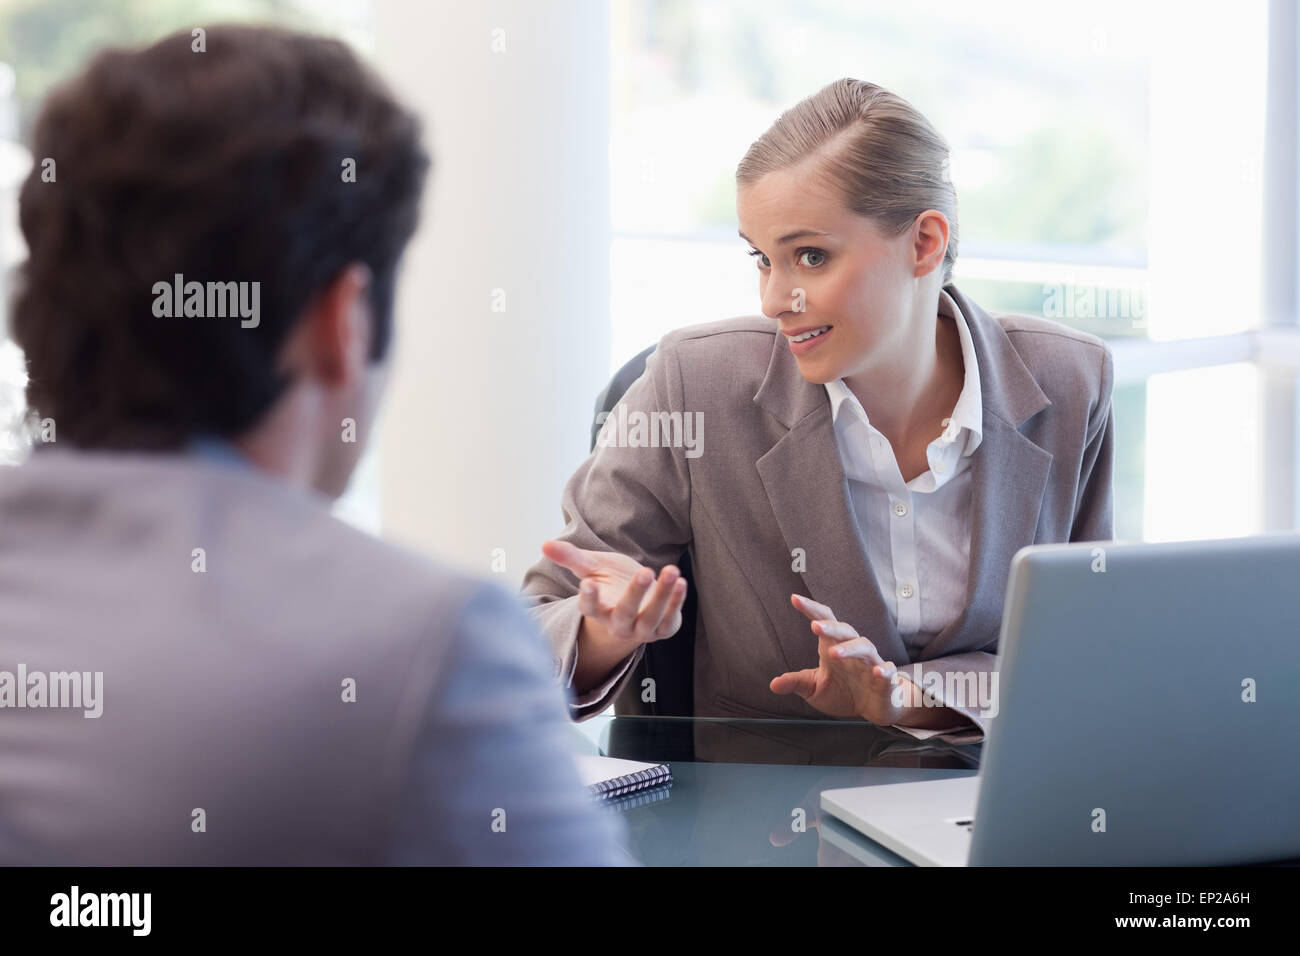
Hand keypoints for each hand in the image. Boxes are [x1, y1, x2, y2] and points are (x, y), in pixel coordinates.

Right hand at [540, 539, 686, 647]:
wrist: (638, 600)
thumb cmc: (611, 581)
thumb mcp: (592, 567)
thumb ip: (571, 557)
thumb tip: (544, 544)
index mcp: (598, 611)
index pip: (590, 609)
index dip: (589, 599)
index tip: (588, 584)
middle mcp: (619, 625)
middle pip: (624, 614)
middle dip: (635, 594)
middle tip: (644, 571)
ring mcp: (642, 630)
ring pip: (651, 618)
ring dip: (662, 595)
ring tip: (672, 571)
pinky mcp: (664, 629)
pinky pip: (670, 620)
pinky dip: (677, 603)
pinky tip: (682, 583)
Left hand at [769, 594, 906, 725]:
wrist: (873, 708)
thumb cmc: (843, 692)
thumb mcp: (814, 689)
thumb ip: (796, 682)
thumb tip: (773, 684)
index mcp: (833, 647)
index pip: (823, 621)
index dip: (811, 609)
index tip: (795, 599)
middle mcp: (852, 651)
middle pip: (844, 630)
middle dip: (831, 626)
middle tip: (815, 625)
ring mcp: (870, 663)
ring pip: (864, 647)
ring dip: (850, 648)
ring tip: (834, 652)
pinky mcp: (886, 679)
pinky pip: (888, 670)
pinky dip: (885, 669)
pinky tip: (878, 671)